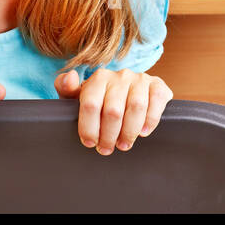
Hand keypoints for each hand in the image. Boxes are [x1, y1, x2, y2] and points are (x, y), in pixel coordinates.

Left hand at [55, 69, 171, 154]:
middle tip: (106, 149)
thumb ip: (66, 88)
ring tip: (124, 144)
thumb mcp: (78, 97)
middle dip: (109, 136)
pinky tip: (143, 132)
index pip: (91, 105)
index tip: (90, 142)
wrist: (126, 95)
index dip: (89, 128)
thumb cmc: (99, 100)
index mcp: (99, 78)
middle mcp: (120, 75)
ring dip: (129, 132)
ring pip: (136, 108)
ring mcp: (141, 79)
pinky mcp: (158, 85)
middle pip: (113, 111)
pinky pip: (156, 103)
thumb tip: (68, 78)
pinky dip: (150, 121)